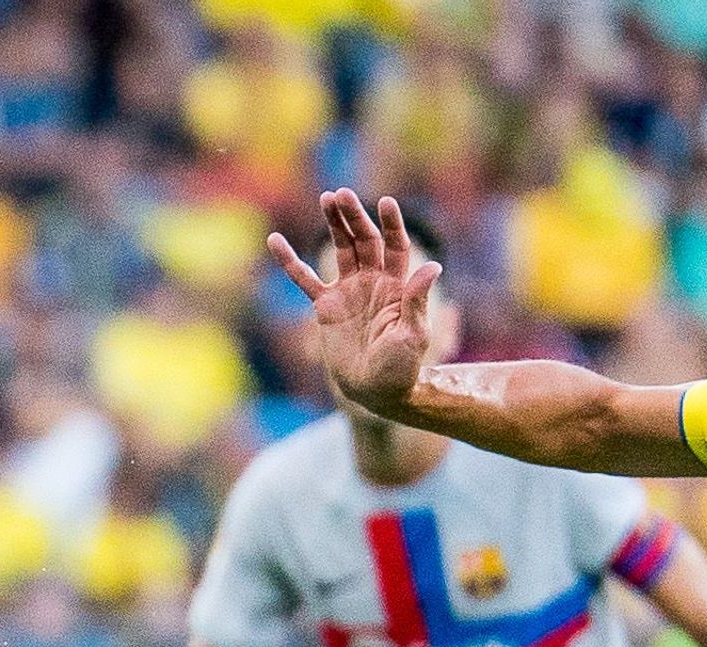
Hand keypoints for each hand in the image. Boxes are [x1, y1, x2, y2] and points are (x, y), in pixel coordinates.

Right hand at [266, 189, 438, 415]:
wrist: (374, 392)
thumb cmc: (400, 368)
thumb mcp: (413, 335)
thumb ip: (417, 301)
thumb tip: (432, 267)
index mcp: (397, 285)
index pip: (395, 246)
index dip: (391, 224)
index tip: (387, 203)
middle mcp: (373, 281)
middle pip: (364, 240)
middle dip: (354, 216)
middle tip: (342, 194)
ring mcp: (348, 291)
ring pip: (340, 250)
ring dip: (333, 224)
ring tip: (326, 198)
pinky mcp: (325, 306)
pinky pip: (304, 279)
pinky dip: (290, 261)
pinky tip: (275, 240)